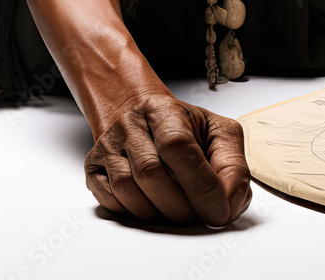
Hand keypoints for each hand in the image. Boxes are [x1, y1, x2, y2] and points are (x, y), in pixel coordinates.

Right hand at [84, 91, 251, 225]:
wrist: (137, 111)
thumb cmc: (181, 125)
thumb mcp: (216, 131)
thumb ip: (232, 164)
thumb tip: (231, 201)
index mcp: (164, 110)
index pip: (179, 146)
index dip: (201, 184)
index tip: (220, 210)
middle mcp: (131, 124)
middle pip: (152, 173)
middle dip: (183, 205)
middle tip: (202, 214)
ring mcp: (108, 146)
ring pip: (129, 191)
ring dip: (160, 212)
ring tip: (180, 209)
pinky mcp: (93, 168)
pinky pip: (111, 202)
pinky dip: (136, 212)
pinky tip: (154, 204)